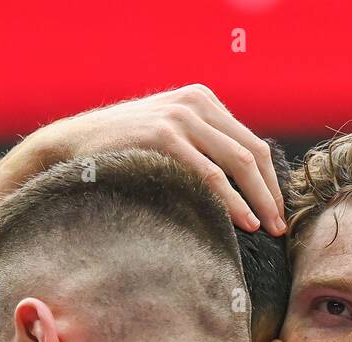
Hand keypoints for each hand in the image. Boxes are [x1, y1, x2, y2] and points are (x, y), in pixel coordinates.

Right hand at [25, 84, 285, 234]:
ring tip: (267, 229)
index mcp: (203, 101)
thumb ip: (204, 147)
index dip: (272, 182)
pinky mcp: (164, 135)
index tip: (278, 212)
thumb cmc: (124, 150)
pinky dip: (231, 200)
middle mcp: (196, 102)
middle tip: (280, 228)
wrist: (71, 144)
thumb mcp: (170, 137)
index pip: (254, 144)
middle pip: (253, 153)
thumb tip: (246, 187)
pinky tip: (243, 222)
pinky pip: (209, 172)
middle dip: (271, 194)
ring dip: (258, 200)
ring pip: (237, 162)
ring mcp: (180, 116)